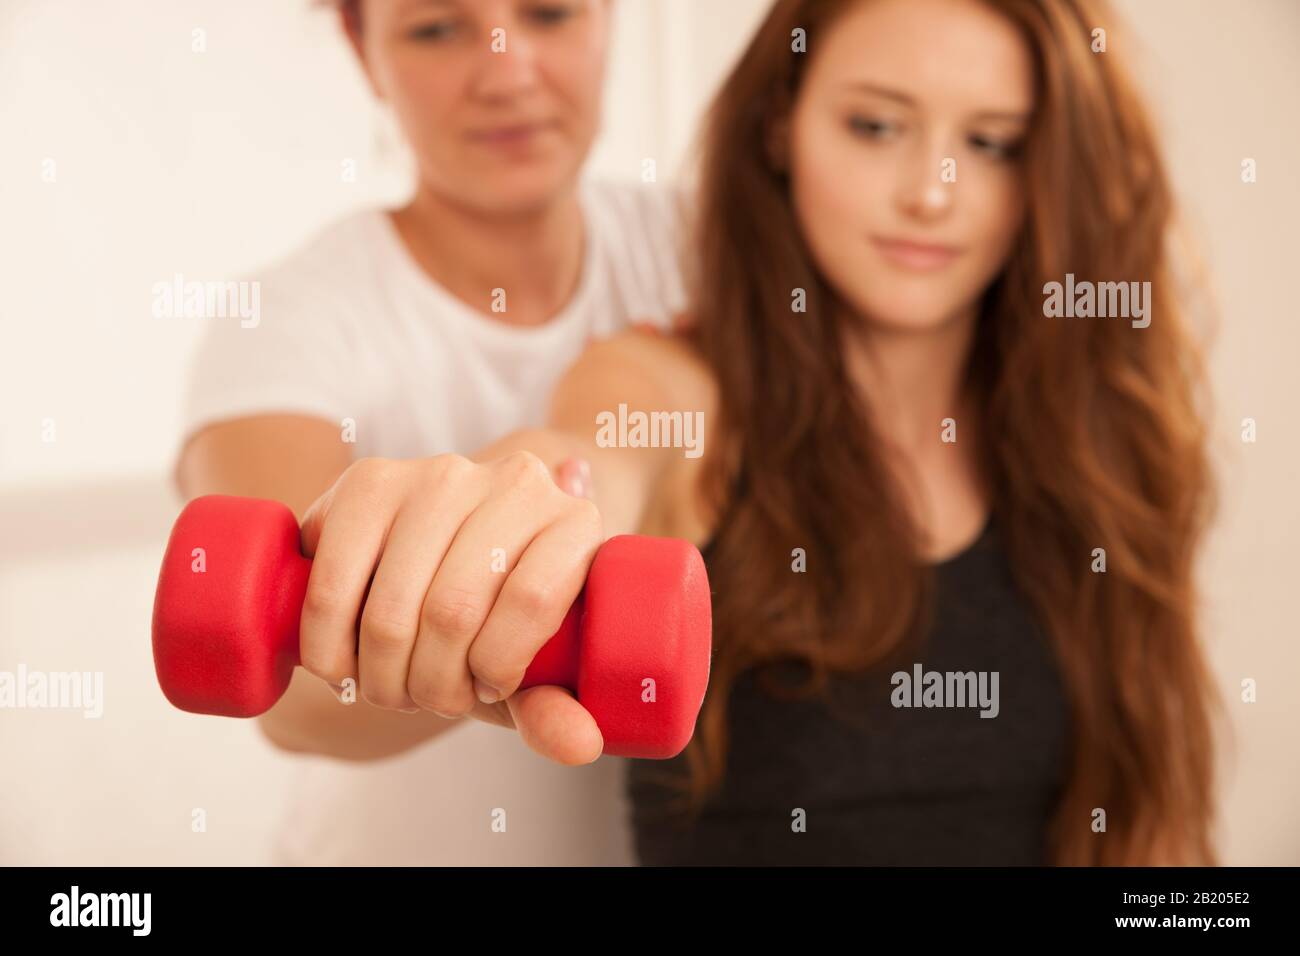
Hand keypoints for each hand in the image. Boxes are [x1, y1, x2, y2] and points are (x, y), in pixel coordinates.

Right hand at [297, 452, 604, 764]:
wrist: (450, 557)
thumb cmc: (501, 622)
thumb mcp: (533, 668)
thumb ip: (554, 707)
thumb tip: (580, 745)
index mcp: (574, 524)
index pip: (532, 600)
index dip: (499, 668)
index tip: (489, 687)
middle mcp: (514, 483)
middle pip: (454, 611)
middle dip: (430, 685)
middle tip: (427, 699)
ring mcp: (440, 474)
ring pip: (391, 608)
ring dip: (378, 676)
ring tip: (389, 685)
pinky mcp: (369, 480)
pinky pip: (331, 585)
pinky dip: (327, 647)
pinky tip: (344, 661)